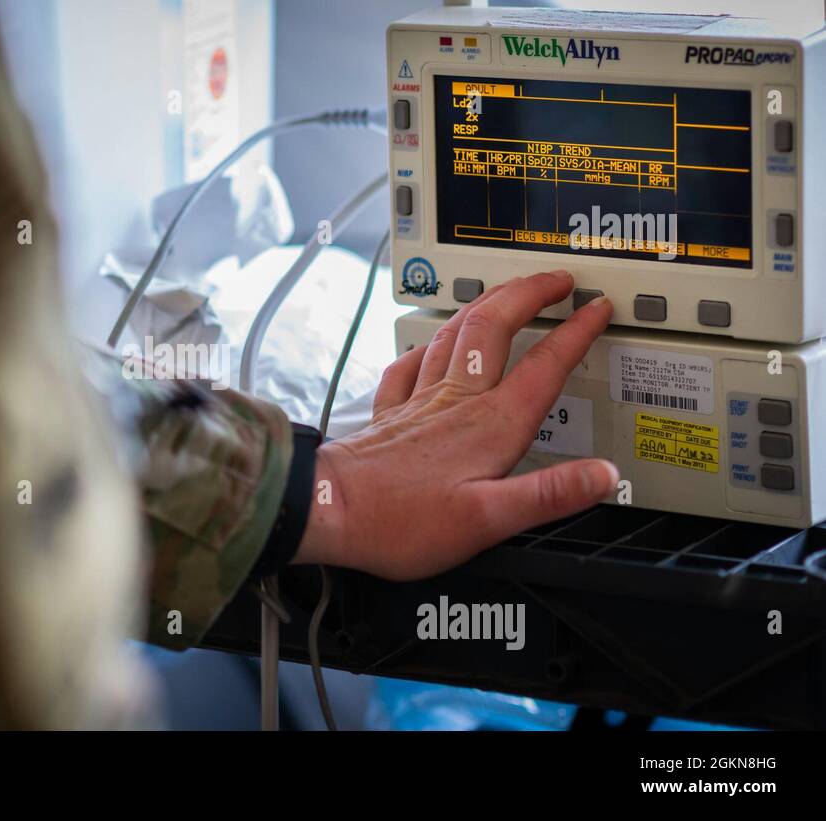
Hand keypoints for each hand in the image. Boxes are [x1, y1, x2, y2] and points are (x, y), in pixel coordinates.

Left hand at [295, 270, 617, 579]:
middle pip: (495, 327)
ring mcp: (419, 403)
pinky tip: (429, 343)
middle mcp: (455, 402)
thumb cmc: (400, 522)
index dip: (576, 332)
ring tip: (505, 290)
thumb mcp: (488, 521)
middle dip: (528, 294)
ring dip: (484, 304)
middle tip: (555, 279)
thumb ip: (549, 494)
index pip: (544, 366)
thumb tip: (602, 476)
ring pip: (454, 334)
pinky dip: (426, 346)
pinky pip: (408, 365)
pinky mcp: (389, 414)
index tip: (597, 307)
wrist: (329, 512)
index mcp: (489, 425)